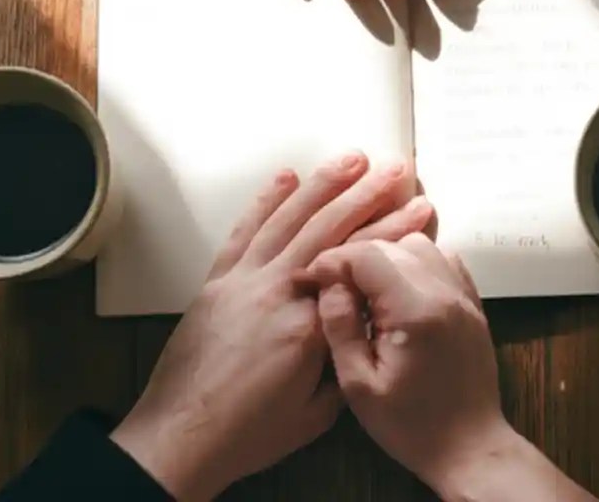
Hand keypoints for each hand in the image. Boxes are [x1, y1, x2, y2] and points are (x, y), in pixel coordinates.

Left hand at [110, 153, 430, 498]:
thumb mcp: (318, 411)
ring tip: (350, 160)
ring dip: (322, 185)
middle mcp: (275, 291)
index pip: (361, 264)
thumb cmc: (248, 433)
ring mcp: (242, 281)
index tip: (417, 209)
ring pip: (289, 219)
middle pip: (328, 229)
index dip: (393, 233)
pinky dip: (265, 202)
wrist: (181, 438)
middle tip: (394, 169)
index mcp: (308, 324)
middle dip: (367, 195)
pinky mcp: (216, 282)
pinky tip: (285, 178)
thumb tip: (365, 325)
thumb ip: (344, 360)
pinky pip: (244, 231)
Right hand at [303, 234, 596, 500]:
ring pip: (420, 246)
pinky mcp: (473, 304)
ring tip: (367, 292)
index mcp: (416, 310)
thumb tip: (329, 284)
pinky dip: (417, 266)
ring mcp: (464, 295)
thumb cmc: (411, 425)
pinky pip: (444, 262)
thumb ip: (340, 327)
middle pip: (393, 245)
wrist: (469, 446)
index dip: (333, 261)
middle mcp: (445, 292)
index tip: (312, 280)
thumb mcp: (359, 385)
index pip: (367, 255)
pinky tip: (400, 295)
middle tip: (334, 288)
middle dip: (356, 258)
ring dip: (388, 259)